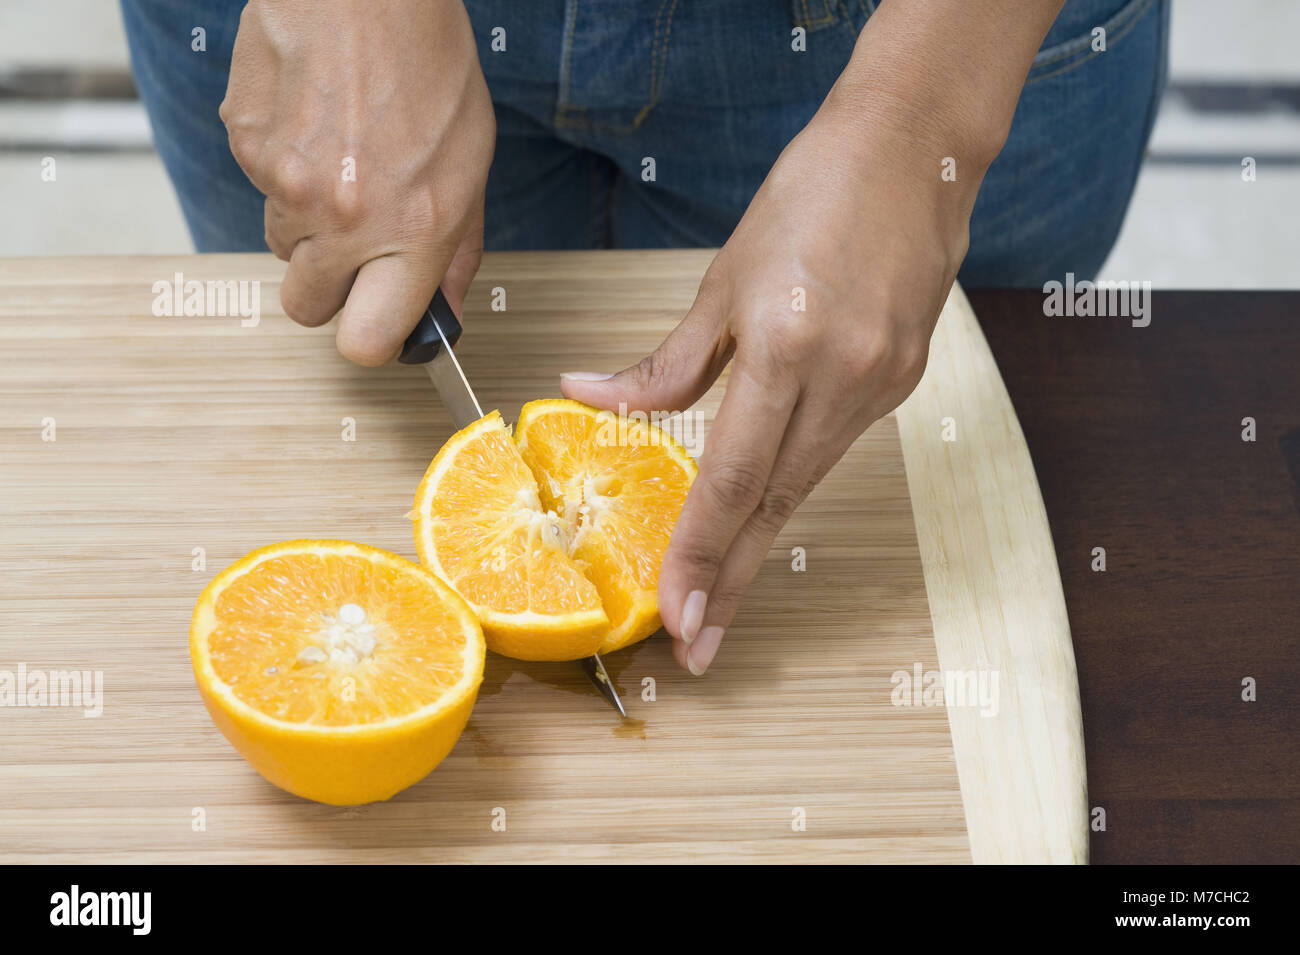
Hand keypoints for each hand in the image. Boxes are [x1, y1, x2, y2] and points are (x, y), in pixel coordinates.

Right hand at [220, 0, 493, 363]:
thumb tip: (443, 305)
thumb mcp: (472, 160)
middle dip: (330, 285)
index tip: (379, 322)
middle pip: (307, 306)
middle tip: (356, 242)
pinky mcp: (246, 145)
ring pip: (282, 245)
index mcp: (412, 230)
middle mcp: (345, 218)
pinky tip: (315, 123)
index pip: (367, 341)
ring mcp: (287, 184)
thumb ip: (456, 244)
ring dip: (307, 223)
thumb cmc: (428, 61)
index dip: (371, 337)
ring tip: (342, 160)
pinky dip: (283, 168)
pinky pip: (260, 187)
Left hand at [562, 78, 985, 674]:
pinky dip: (792, 480)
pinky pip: (833, 445)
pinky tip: (764, 505)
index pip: (732, 477)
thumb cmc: (810, 196)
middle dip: (731, 581)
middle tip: (699, 650)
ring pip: (806, 482)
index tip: (677, 616)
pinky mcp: (904, 380)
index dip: (700, 554)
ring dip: (759, 542)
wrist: (913, 151)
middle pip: (775, 504)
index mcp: (786, 345)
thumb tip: (589, 396)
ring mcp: (883, 383)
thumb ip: (666, 361)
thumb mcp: (724, 278)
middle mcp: (843, 376)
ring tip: (719, 594)